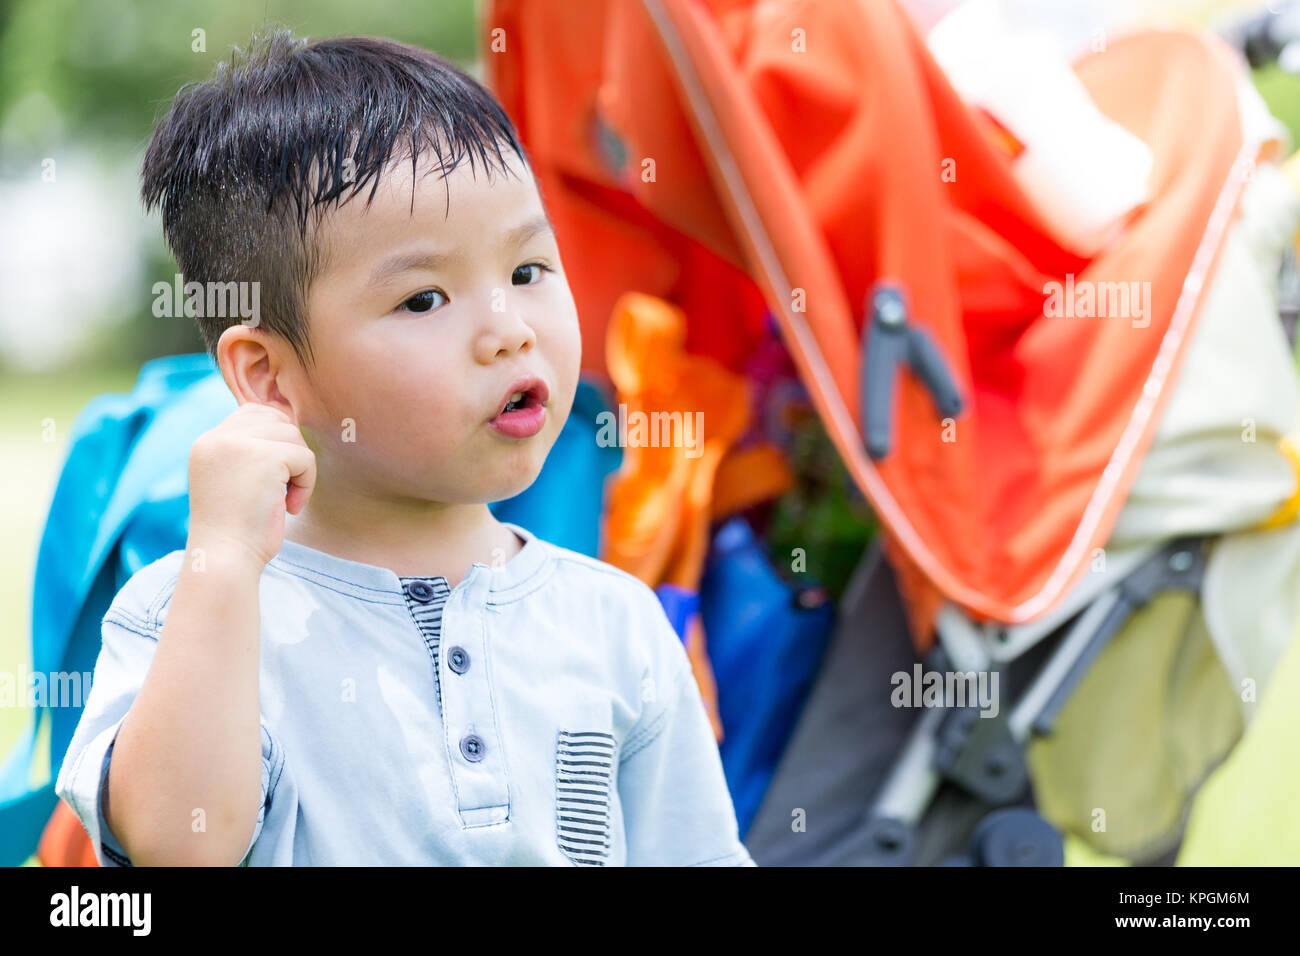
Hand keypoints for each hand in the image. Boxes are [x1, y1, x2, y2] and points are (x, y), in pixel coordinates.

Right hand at [186, 403, 316, 568]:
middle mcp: (217, 438)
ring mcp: (238, 445)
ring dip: (299, 470)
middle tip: (280, 489)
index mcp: (207, 442)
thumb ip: (249, 451)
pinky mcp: (264, 457)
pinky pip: (305, 457)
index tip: (274, 476)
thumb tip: (289, 425)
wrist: (226, 559)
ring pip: (293, 436)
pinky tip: (289, 507)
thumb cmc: (236, 529)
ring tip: (283, 500)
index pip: (254, 413)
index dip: (274, 440)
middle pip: (277, 420)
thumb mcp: (232, 479)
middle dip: (289, 453)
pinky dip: (307, 483)